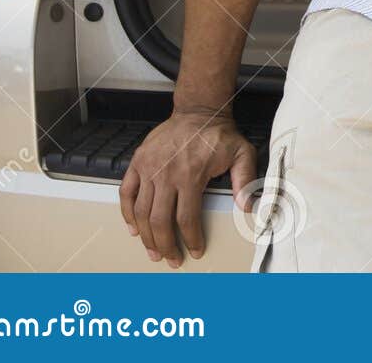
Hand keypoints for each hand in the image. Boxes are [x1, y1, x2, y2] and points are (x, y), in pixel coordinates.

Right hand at [119, 109, 257, 267]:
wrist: (198, 111)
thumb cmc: (219, 134)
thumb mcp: (241, 153)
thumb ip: (244, 180)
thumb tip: (246, 207)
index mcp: (190, 175)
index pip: (186, 219)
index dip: (190, 239)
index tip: (195, 251)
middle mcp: (166, 174)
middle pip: (159, 221)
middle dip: (165, 245)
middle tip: (171, 260)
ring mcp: (148, 168)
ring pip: (140, 212)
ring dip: (145, 236)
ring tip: (152, 251)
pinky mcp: (137, 162)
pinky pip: (125, 193)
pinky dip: (126, 213)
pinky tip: (133, 228)